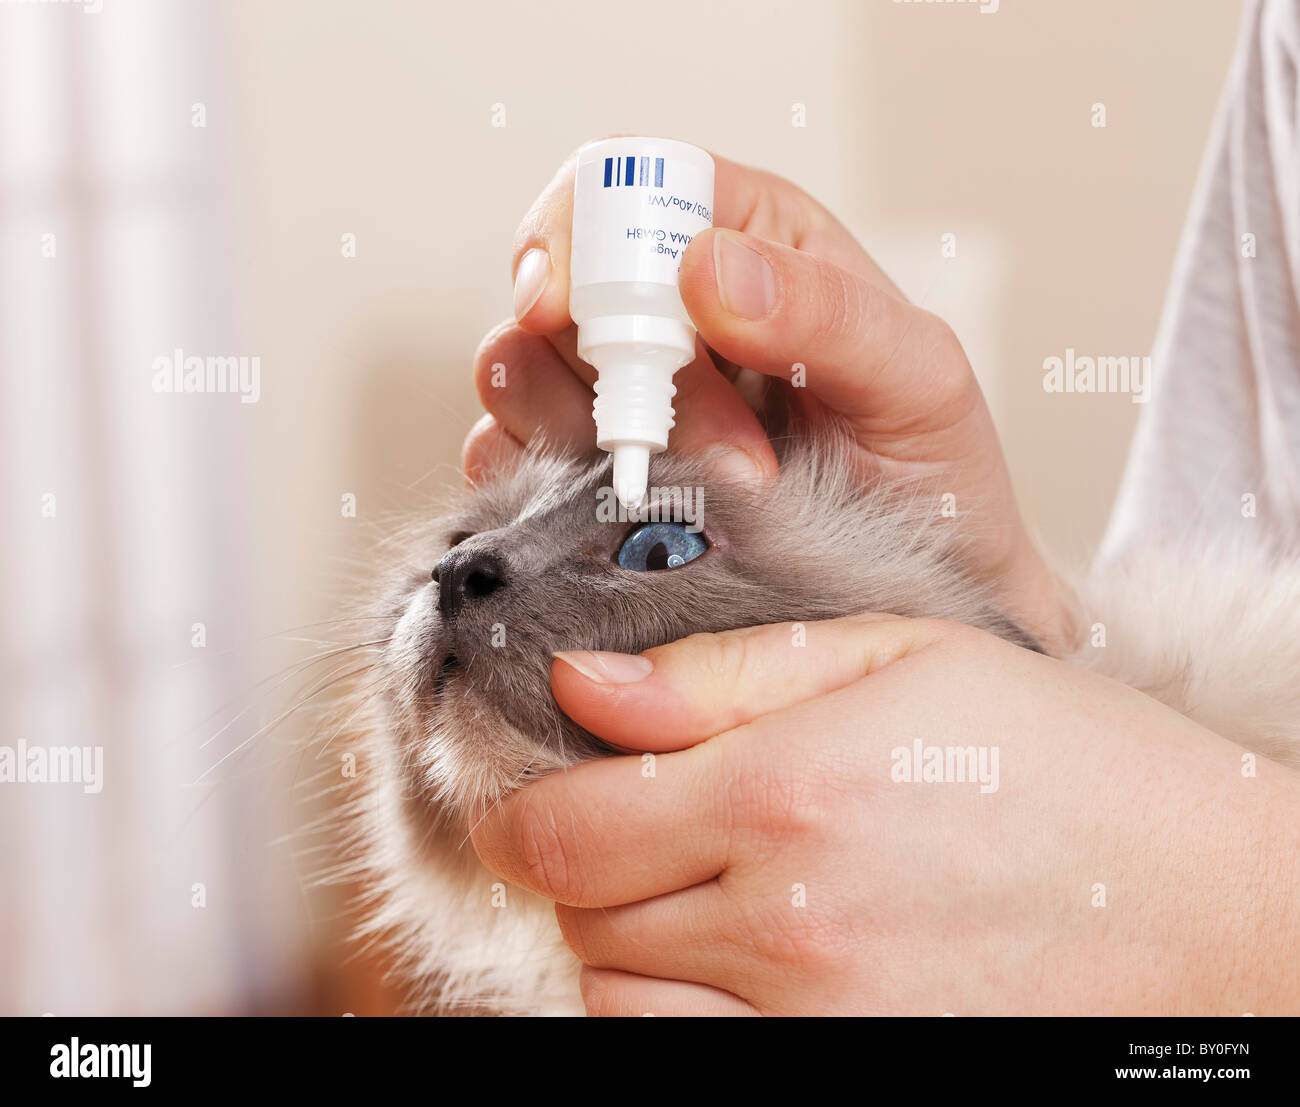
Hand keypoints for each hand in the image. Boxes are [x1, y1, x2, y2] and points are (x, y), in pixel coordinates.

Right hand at [466, 145, 1070, 647]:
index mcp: (747, 241)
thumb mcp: (916, 381)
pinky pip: (507, 458)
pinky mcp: (584, 471)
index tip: (573, 307)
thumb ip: (825, 314)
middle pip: (555, 285)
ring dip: (588, 439)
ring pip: (518, 370)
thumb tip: (703, 266)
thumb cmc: (928, 475)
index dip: (581, 233)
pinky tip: (626, 526)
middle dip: (614, 373)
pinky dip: (540, 492)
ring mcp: (620, 390)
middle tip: (721, 458)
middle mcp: (669, 306)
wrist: (916, 592)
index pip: (626, 185)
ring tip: (704, 503)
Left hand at [470, 616, 1299, 1015]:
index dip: (521, 816)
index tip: (537, 798)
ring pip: (623, 1011)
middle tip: (649, 829)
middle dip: (588, 871)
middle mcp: (792, 930)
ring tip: (701, 898)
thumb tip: (581, 682)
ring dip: (628, 953)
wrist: (1217, 906)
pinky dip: (686, 1017)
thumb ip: (726, 671)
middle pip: (583, 925)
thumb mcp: (902, 657)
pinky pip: (700, 1064)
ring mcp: (825, 1028)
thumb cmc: (1072, 767)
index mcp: (790, 795)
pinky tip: (743, 965)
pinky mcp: (858, 1080)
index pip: (561, 837)